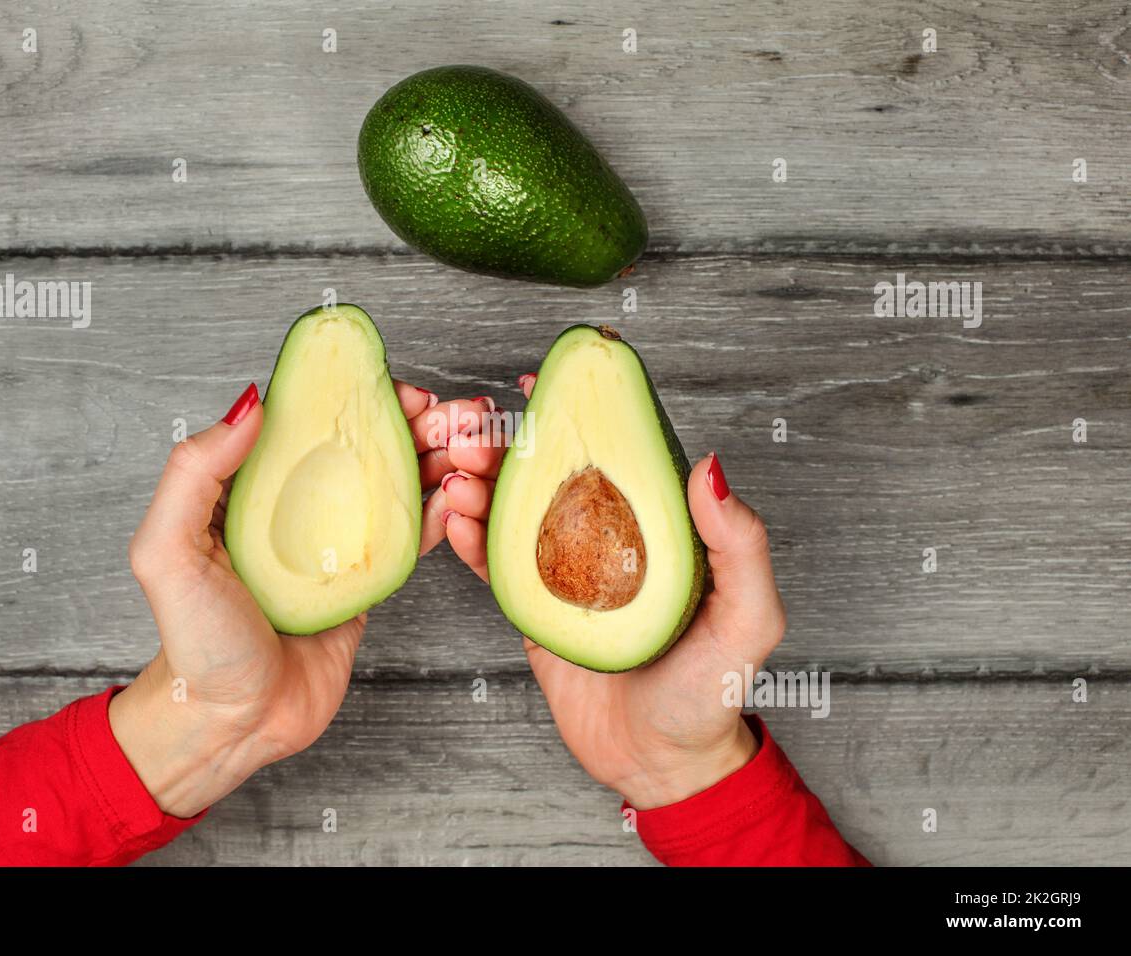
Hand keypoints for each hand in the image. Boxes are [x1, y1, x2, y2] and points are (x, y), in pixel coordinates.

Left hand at [110, 380, 471, 817]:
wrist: (232, 723)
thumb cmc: (194, 642)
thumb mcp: (167, 550)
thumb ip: (196, 471)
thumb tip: (252, 402)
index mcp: (251, 488)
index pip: (310, 421)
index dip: (356, 395)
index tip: (395, 385)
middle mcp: (296, 507)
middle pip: (363, 447)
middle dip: (413, 422)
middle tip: (453, 414)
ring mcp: (335, 543)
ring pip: (394, 485)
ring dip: (435, 459)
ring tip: (468, 445)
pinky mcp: (365, 582)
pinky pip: (407, 538)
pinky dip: (436, 513)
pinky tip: (457, 495)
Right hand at [440, 376, 785, 809]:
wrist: (663, 764)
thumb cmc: (712, 692)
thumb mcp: (746, 620)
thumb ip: (741, 545)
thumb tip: (711, 463)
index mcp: (660, 524)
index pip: (620, 448)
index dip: (583, 408)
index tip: (548, 374)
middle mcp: (610, 535)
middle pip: (555, 471)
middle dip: (513, 441)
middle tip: (479, 429)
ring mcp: (567, 569)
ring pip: (517, 507)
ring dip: (483, 480)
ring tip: (459, 468)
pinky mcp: (535, 605)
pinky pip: (498, 562)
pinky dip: (473, 535)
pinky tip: (456, 514)